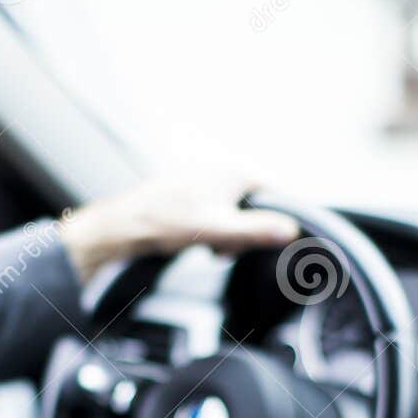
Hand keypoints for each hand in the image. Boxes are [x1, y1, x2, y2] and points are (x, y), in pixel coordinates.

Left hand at [58, 175, 300, 282]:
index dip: (275, 221)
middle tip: (228, 249)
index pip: (277, 193)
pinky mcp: (194, 191)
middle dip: (247, 231)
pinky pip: (218, 211)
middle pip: (256, 205)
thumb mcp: (219, 231)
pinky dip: (214, 229)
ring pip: (236, 211)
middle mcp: (224, 168)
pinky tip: (200, 242)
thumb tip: (291, 229)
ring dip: (230, 233)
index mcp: (236, 171)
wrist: (126, 226)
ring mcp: (208, 178)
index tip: (266, 242)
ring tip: (211, 247)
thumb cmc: (168, 223)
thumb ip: (256, 230)